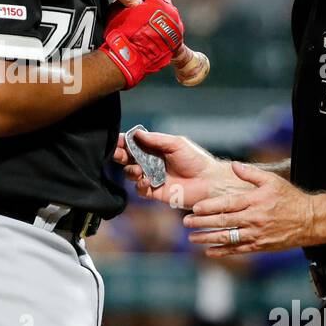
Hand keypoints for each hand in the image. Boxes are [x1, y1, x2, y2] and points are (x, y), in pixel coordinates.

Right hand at [98, 0, 183, 88]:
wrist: (126, 59)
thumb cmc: (120, 33)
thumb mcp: (121, 8)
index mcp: (158, 2)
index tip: (137, 2)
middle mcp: (171, 14)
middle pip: (166, 3)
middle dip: (155, 7)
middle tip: (141, 16)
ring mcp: (176, 30)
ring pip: (170, 18)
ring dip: (161, 20)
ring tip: (146, 29)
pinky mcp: (176, 44)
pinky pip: (172, 33)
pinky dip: (164, 34)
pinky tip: (152, 39)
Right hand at [113, 128, 236, 208]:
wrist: (208, 182)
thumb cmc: (196, 160)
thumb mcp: (176, 144)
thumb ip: (155, 139)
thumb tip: (136, 134)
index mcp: (155, 148)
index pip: (134, 143)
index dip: (123, 142)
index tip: (116, 140)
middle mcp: (151, 162)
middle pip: (128, 158)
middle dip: (120, 155)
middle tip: (117, 154)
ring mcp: (151, 177)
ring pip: (131, 174)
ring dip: (130, 171)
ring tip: (138, 170)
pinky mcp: (154, 192)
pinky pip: (139, 189)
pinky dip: (140, 185)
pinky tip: (147, 181)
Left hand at [183, 162, 319, 255]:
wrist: (309, 220)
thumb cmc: (290, 198)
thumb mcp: (272, 181)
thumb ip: (250, 174)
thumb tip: (233, 166)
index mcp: (254, 201)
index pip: (226, 204)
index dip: (208, 207)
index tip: (194, 209)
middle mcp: (253, 219)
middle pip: (222, 222)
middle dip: (202, 223)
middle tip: (185, 223)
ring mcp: (256, 234)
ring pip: (227, 238)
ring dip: (207, 238)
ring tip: (192, 238)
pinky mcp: (260, 246)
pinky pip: (238, 250)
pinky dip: (223, 252)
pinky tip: (210, 252)